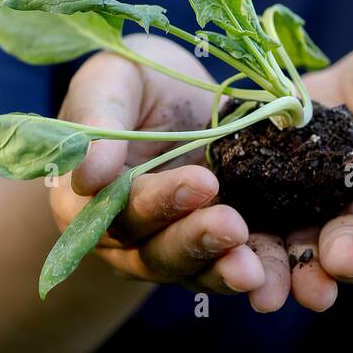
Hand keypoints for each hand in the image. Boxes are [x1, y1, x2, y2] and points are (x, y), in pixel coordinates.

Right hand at [52, 34, 268, 300]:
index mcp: (84, 196)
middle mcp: (119, 235)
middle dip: (195, 239)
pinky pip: (220, 268)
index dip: (158, 200)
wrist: (176, 98)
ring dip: (220, 268)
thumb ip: (98, 116)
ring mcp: (162, 246)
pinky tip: (268, 272)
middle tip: (233, 226)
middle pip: (153, 249)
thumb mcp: (113, 80)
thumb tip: (87, 174)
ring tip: (253, 268)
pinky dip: (244, 272)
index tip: (201, 183)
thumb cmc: (134, 83)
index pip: (119, 207)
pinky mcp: (205, 249)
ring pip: (188, 269)